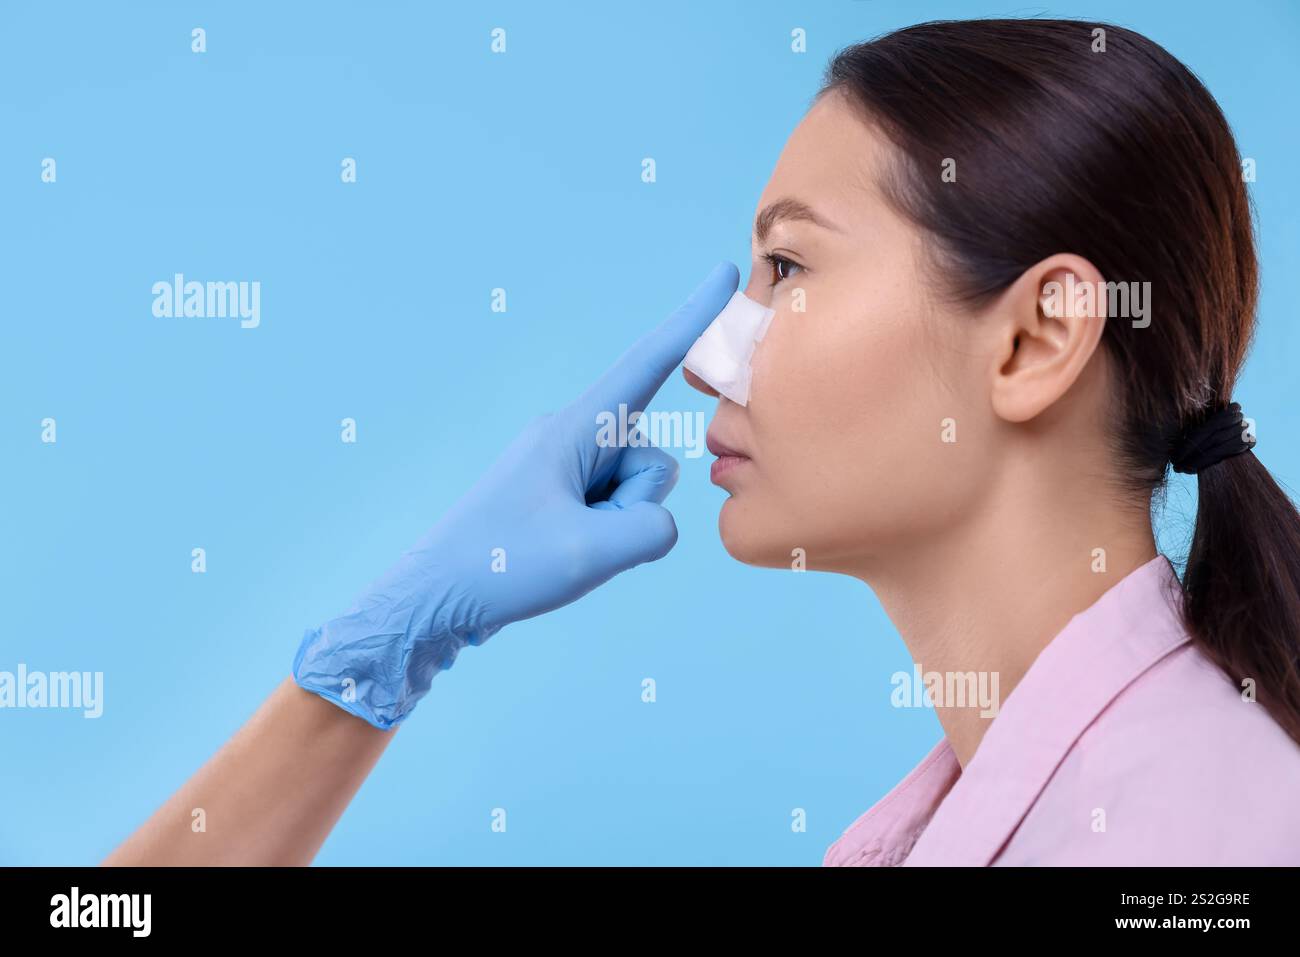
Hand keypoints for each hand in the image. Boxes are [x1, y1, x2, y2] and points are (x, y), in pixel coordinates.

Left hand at [293, 262, 739, 728]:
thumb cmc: (499, 568)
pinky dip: (603, 538)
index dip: (693, 320)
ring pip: (635, 491)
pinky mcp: (561, 496)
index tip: (726, 273)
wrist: (434, 600)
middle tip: (580, 538)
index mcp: (574, 429)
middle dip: (636, 506)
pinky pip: (613, 510)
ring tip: (563, 550)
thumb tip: (658, 523)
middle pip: (652, 459)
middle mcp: (573, 437)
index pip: (649, 363)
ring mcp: (566, 468)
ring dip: (617, 528)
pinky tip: (559, 555)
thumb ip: (652, 530)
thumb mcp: (589, 554)